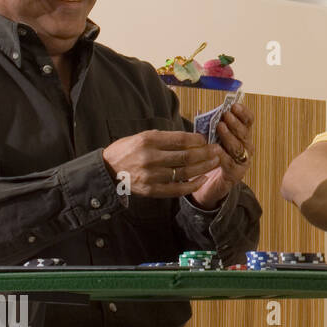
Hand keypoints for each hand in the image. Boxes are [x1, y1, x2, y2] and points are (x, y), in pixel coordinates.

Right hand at [103, 130, 220, 198]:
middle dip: (206, 153)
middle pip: (187, 156)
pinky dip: (193, 184)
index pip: (181, 139)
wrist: (107, 170)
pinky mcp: (152, 190)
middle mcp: (150, 158)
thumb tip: (193, 138)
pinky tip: (203, 179)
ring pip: (185, 172)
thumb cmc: (128, 150)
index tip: (208, 139)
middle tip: (218, 150)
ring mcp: (151, 176)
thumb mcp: (143, 136)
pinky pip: (178, 189)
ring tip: (215, 162)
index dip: (198, 140)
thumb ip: (166, 138)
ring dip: (204, 167)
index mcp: (148, 140)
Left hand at [190, 103, 255, 208]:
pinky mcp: (235, 175)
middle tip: (226, 115)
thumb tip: (202, 111)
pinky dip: (222, 154)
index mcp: (242, 137)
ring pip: (239, 147)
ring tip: (220, 127)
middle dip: (235, 123)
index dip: (243, 113)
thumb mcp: (211, 140)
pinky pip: (229, 163)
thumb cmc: (209, 159)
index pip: (248, 122)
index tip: (234, 105)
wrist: (207, 186)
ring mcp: (242, 162)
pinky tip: (216, 149)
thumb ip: (210, 127)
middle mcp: (246, 149)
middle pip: (245, 133)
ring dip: (230, 136)